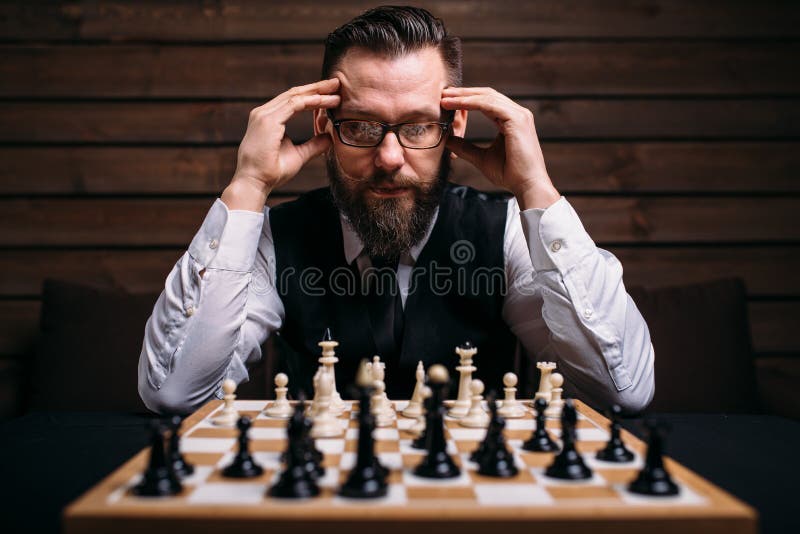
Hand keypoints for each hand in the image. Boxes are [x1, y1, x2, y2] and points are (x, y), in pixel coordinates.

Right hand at [223, 78, 340, 210]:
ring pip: (295, 96)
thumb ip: (313, 145)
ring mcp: (264, 115)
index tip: (331, 93)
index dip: (313, 95)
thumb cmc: (272, 172)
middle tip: (337, 83)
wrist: (255, 183)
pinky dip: (310, 102)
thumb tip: (329, 137)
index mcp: (269, 119)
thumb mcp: (298, 155)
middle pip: (294, 94)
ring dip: (317, 93)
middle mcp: (264, 113)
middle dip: (317, 88)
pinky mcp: (268, 120)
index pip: (293, 101)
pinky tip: (325, 101)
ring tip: (336, 90)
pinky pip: (294, 105)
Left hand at [441, 87, 559, 209]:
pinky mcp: (517, 119)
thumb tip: (447, 140)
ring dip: (464, 96)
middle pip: (487, 95)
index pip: (487, 102)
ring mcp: (519, 114)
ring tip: (445, 98)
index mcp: (511, 120)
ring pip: (487, 97)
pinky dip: (471, 103)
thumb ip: (465, 147)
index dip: (467, 99)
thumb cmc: (509, 174)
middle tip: (443, 93)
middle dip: (464, 93)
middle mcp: (517, 114)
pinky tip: (456, 104)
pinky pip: (489, 105)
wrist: (526, 185)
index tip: (447, 101)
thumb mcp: (481, 158)